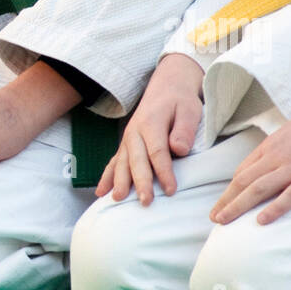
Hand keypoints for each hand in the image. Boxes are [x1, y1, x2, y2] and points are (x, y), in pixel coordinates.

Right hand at [97, 51, 202, 203]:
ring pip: (122, 163)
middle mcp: (134, 132)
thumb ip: (184, 130)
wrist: (166, 87)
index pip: (157, 152)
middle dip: (140, 182)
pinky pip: (113, 162)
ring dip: (119, 182)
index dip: (164, 172)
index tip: (171, 190)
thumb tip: (179, 150)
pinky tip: (101, 192)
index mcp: (151, 123)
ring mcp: (127, 139)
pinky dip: (107, 177)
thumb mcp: (189, 110)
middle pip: (137, 160)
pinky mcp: (125, 145)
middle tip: (146, 202)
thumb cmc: (180, 102)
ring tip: (117, 199)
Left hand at [211, 90, 290, 225]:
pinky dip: (274, 209)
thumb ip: (275, 149)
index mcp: (270, 146)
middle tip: (214, 218)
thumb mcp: (290, 132)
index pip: (243, 171)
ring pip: (259, 189)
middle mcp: (277, 156)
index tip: (220, 204)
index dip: (229, 190)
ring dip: (238, 206)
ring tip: (223, 221)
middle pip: (244, 182)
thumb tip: (263, 164)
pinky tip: (261, 221)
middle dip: (226, 201)